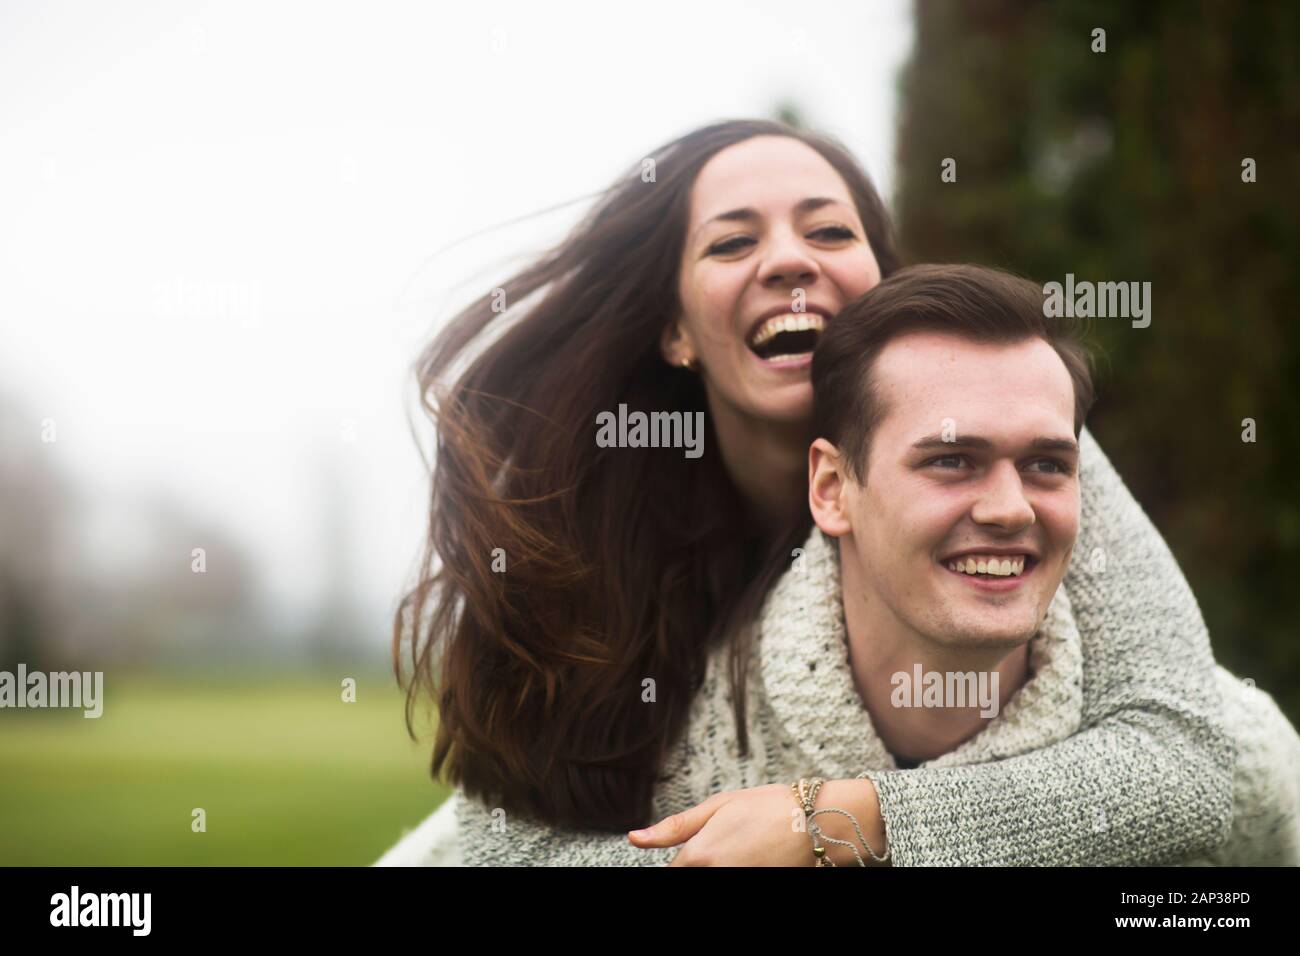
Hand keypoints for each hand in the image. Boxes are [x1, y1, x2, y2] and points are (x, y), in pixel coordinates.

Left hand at [626, 784, 816, 865]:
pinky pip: (734, 884)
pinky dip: (734, 871)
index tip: (698, 849)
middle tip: (724, 847)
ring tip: (738, 851)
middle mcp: (715, 876)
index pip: (671, 871)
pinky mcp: (754, 886)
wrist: (814, 822)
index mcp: (699, 855)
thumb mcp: (717, 807)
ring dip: (715, 867)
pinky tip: (749, 859)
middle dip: (697, 866)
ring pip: (709, 883)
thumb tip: (635, 838)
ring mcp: (737, 884)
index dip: (681, 861)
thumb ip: (674, 827)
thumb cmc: (766, 808)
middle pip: (688, 877)